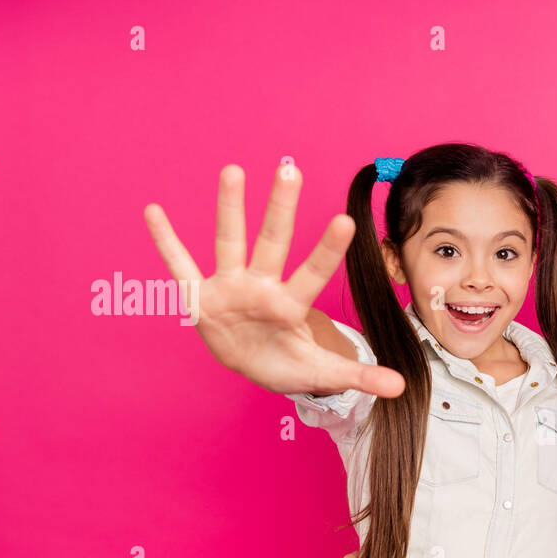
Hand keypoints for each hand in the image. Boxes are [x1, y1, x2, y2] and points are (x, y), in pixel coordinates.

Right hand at [143, 163, 404, 398]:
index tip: (347, 221)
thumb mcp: (323, 373)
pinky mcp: (202, 298)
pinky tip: (154, 211)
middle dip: (280, 209)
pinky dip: (166, 242)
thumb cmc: (290, 362)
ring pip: (229, 242)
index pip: (314, 273)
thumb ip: (360, 375)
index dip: (328, 250)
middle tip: (291, 170)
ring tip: (232, 170)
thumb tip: (402, 388)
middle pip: (273, 242)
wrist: (256, 366)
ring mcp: (231, 287)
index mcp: (291, 305)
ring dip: (229, 209)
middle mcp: (262, 287)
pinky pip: (180, 267)